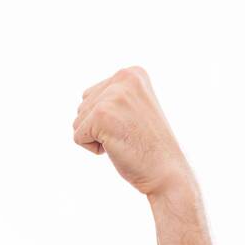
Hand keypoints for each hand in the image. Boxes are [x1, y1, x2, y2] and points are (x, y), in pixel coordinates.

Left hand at [72, 66, 193, 197]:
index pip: (93, 95)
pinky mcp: (101, 114)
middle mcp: (124, 78)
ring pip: (78, 121)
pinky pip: (77, 137)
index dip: (108, 119)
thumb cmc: (149, 146)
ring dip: (97, 138)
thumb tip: (84, 96)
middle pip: (83, 106)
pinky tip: (117, 148)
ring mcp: (112, 95)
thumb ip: (113, 96)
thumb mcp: (134, 108)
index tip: (133, 125)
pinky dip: (93, 149)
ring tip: (124, 140)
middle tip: (129, 135)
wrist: (166, 171)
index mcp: (133, 73)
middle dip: (100, 128)